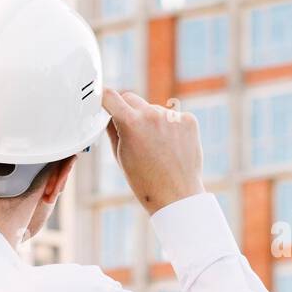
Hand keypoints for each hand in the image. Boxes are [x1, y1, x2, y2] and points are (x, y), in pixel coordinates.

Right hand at [103, 89, 204, 213]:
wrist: (177, 195)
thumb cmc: (145, 181)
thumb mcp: (120, 155)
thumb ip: (112, 129)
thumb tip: (109, 113)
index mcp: (131, 123)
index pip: (110, 96)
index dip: (104, 98)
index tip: (103, 100)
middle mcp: (152, 114)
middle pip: (131, 99)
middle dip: (127, 111)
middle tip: (130, 131)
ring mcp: (172, 117)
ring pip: (153, 109)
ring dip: (150, 120)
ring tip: (156, 147)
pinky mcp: (189, 120)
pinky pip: (172, 117)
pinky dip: (170, 127)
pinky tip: (171, 146)